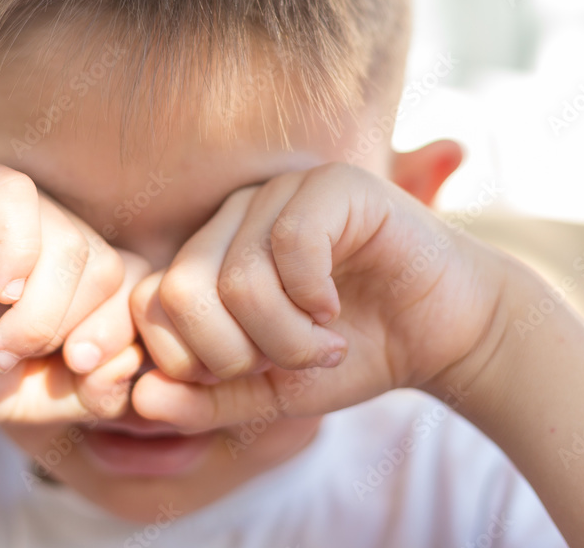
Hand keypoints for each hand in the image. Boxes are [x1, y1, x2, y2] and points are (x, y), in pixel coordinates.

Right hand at [0, 152, 144, 424]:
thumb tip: (141, 364)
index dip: (120, 333)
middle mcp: (42, 223)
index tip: (83, 377)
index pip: (132, 283)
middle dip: (74, 327)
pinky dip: (18, 255)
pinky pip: (16, 199)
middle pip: (105, 264)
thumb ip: (93, 384)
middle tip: (17, 361)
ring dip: (39, 312)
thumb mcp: (31, 392)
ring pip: (68, 239)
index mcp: (65, 264)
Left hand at [128, 162, 507, 429]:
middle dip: (234, 353)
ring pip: (238, 277)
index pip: (150, 303)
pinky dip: (314, 299)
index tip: (251, 373)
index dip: (192, 360)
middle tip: (288, 361)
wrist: (444, 334)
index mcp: (209, 256)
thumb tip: (140, 398)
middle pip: (182, 290)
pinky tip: (338, 308)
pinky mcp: (331, 185)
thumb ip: (205, 399)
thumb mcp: (269, 393)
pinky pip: (291, 244)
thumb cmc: (354, 354)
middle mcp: (234, 216)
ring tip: (324, 344)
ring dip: (286, 337)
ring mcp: (280, 193)